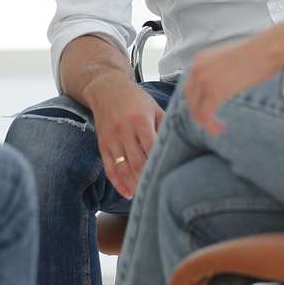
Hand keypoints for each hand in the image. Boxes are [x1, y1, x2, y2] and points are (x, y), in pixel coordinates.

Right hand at [85, 77, 164, 199]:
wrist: (106, 89)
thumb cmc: (135, 99)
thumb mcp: (154, 107)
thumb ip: (165, 126)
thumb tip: (180, 143)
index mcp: (140, 120)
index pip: (151, 147)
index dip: (159, 163)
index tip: (169, 176)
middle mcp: (124, 131)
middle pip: (137, 162)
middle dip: (148, 179)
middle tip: (160, 191)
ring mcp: (112, 139)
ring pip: (123, 168)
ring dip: (133, 185)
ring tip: (145, 196)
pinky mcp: (103, 145)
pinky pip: (110, 168)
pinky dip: (118, 182)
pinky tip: (127, 192)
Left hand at [185, 38, 280, 137]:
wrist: (267, 49)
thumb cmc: (256, 53)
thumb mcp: (229, 60)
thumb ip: (219, 72)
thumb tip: (221, 86)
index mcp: (200, 60)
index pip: (189, 87)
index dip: (196, 102)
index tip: (206, 111)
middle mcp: (198, 69)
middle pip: (190, 99)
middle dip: (199, 114)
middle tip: (211, 123)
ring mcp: (204, 80)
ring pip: (196, 110)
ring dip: (205, 123)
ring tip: (218, 129)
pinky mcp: (215, 91)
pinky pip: (206, 115)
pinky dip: (211, 126)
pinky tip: (220, 129)